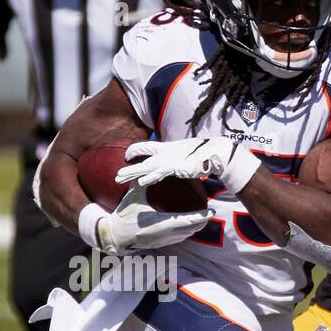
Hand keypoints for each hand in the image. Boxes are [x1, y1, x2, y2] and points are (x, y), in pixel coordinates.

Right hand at [96, 184, 209, 253]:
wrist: (114, 237)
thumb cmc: (123, 217)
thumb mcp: (133, 198)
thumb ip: (141, 183)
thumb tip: (147, 168)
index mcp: (161, 222)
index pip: (188, 220)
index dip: (202, 216)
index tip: (212, 211)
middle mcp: (165, 234)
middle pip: (192, 229)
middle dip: (202, 221)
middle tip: (210, 212)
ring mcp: (164, 241)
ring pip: (187, 235)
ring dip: (196, 227)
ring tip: (203, 218)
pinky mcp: (161, 244)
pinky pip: (179, 238)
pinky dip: (186, 232)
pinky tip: (189, 226)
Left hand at [115, 136, 258, 193]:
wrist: (214, 152)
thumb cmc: (201, 154)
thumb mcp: (184, 155)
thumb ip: (175, 159)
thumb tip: (174, 165)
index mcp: (165, 148)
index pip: (144, 147)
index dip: (134, 151)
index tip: (126, 156)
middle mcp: (164, 153)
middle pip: (140, 158)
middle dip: (128, 168)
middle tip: (116, 176)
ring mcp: (168, 160)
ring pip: (145, 167)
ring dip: (132, 173)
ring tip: (119, 178)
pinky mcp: (175, 167)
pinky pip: (159, 173)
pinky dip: (149, 177)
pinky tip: (140, 182)